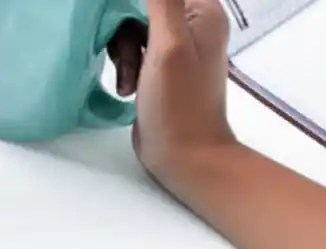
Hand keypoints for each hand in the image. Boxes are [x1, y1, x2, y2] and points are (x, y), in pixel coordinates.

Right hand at [109, 0, 235, 186]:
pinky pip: (132, 47)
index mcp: (202, 10)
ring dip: (123, 52)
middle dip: (124, 30)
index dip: (134, 3)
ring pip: (132, 25)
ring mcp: (175, 44)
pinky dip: (125, 65)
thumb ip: (161, 0)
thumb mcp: (168, 45)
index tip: (123, 25)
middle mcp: (192, 22)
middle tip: (129, 57)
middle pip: (141, 4)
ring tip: (129, 81)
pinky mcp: (159, 64)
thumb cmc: (179, 104)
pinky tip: (127, 88)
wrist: (184, 156)